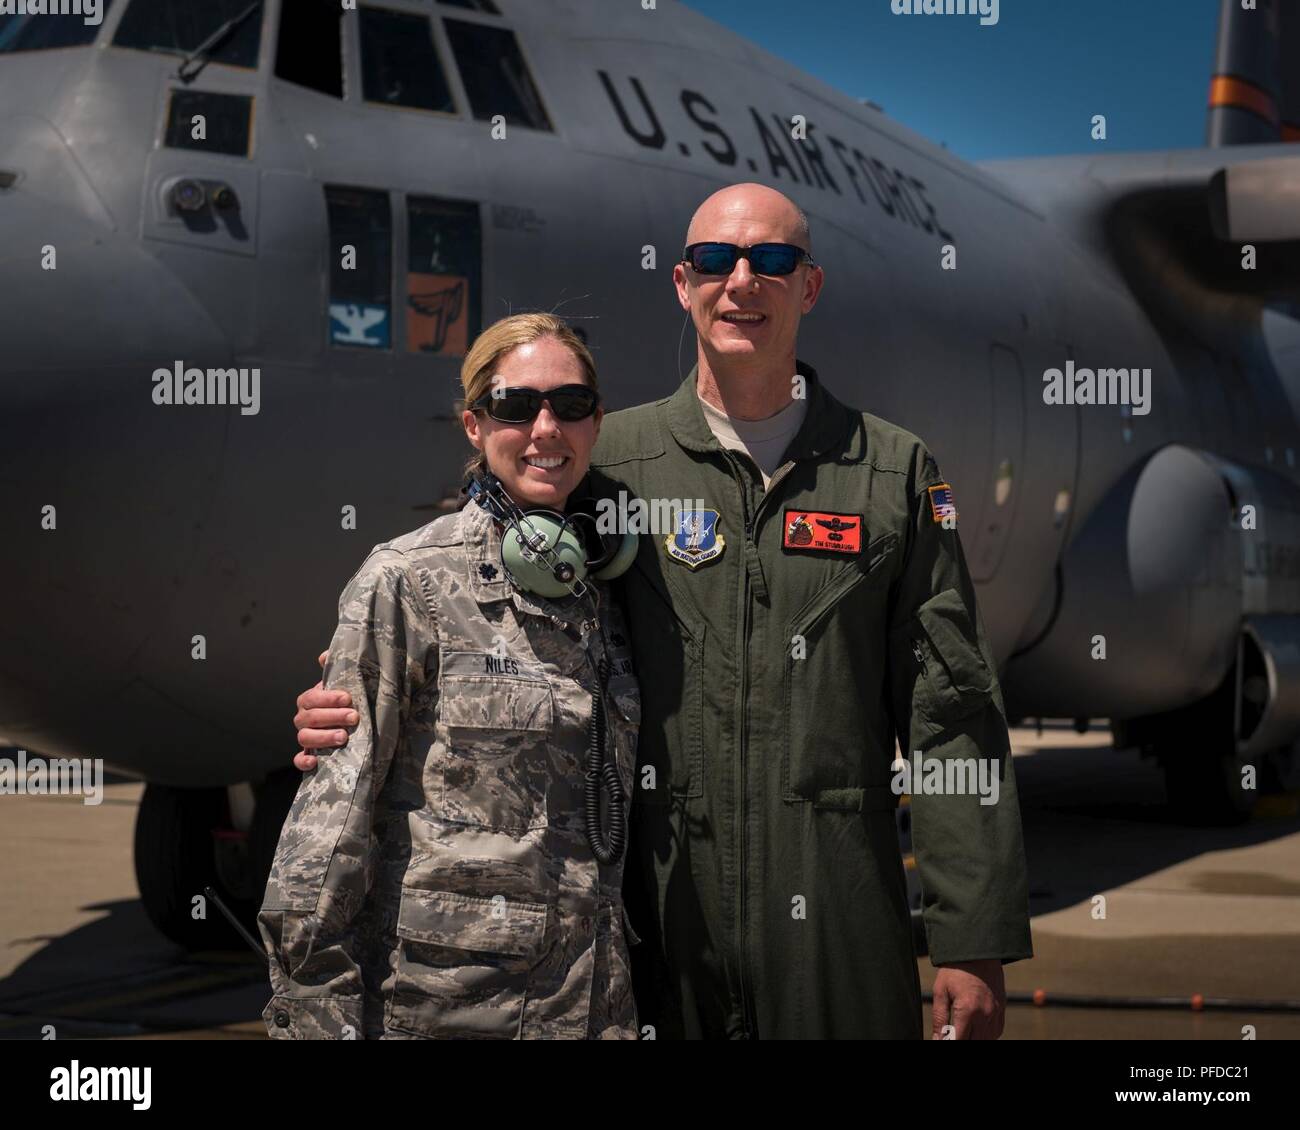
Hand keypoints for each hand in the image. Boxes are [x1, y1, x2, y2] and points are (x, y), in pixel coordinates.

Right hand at [292, 651, 357, 770]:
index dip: (328, 698)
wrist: (353, 723)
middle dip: (332, 716)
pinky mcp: (309, 755)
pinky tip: (315, 761)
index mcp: (310, 700)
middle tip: (353, 717)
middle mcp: (304, 718)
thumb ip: (336, 667)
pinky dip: (303, 761)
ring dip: (322, 737)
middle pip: (310, 718)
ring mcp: (306, 737)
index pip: (312, 698)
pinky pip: (299, 760)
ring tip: (342, 737)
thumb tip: (325, 656)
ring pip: (304, 738)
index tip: (348, 698)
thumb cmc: (347, 701)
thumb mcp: (344, 683)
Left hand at [931, 958, 1004, 1039]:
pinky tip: (975, 1029)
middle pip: (974, 1043)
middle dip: (962, 1040)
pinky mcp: (1002, 1010)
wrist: (978, 952)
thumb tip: (937, 1040)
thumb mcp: (940, 991)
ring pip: (987, 1040)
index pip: (958, 1040)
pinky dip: (986, 1035)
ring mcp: (996, 1013)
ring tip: (963, 1031)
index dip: (949, 1042)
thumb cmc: (955, 970)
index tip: (943, 1039)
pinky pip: (996, 1032)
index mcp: (967, 1009)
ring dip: (974, 1039)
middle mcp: (985, 1014)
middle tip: (952, 1034)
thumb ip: (939, 1018)